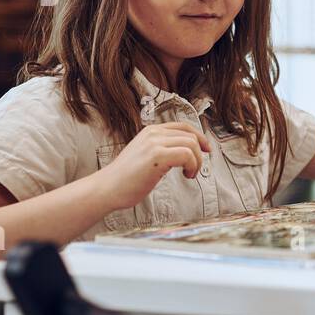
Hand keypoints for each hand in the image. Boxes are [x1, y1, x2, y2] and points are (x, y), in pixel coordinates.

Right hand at [95, 121, 211, 210]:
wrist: (108, 188)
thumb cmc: (126, 178)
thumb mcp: (146, 156)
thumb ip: (162, 149)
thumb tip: (185, 153)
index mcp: (151, 131)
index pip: (183, 126)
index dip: (199, 137)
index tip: (207, 149)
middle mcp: (153, 133)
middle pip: (190, 135)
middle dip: (200, 154)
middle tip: (195, 170)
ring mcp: (154, 143)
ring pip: (191, 144)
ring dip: (197, 162)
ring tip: (189, 174)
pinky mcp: (157, 156)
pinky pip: (187, 154)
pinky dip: (193, 166)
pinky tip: (187, 175)